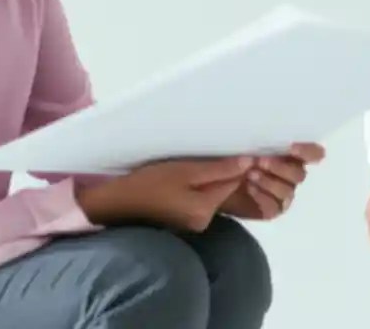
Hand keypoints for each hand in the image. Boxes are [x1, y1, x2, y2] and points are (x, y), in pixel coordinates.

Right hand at [76, 156, 251, 232]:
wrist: (119, 200)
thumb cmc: (151, 182)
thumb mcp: (186, 171)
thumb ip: (218, 169)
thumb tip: (249, 162)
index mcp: (206, 210)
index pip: (234, 183)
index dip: (237, 165)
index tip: (235, 147)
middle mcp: (205, 221)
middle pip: (224, 190)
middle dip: (225, 171)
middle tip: (217, 150)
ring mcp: (195, 222)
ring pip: (213, 193)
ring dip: (212, 177)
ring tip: (202, 159)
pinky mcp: (185, 219)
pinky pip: (202, 198)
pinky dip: (200, 186)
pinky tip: (192, 174)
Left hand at [221, 142, 324, 220]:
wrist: (214, 183)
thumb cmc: (232, 158)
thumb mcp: (241, 145)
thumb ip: (250, 145)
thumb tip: (255, 147)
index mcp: (290, 155)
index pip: (313, 154)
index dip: (308, 151)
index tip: (291, 147)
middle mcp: (290, 175)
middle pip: (300, 175)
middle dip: (280, 168)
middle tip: (259, 162)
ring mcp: (282, 194)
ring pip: (287, 191)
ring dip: (270, 182)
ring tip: (249, 175)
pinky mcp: (272, 209)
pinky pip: (275, 207)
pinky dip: (263, 197)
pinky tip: (249, 189)